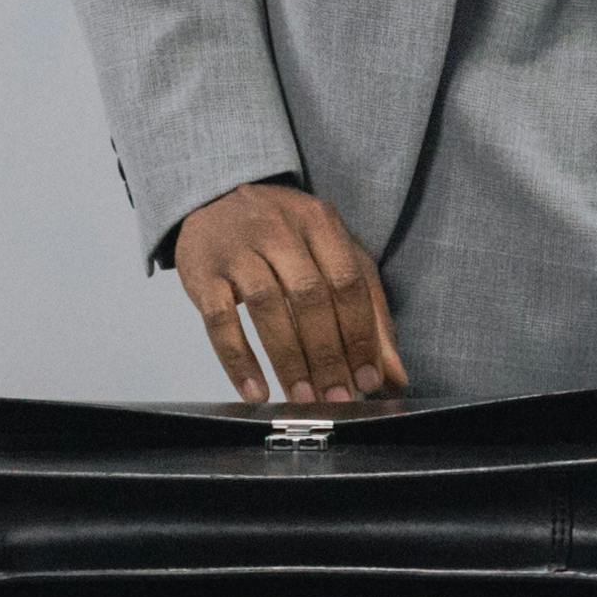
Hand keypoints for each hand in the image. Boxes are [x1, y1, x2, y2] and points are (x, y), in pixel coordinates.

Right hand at [171, 180, 406, 407]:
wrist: (215, 199)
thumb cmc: (287, 237)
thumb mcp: (335, 257)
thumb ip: (369, 312)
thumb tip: (395, 375)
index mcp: (321, 223)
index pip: (349, 283)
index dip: (361, 335)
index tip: (370, 379)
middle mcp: (280, 230)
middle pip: (309, 297)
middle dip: (328, 355)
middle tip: (338, 398)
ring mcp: (237, 249)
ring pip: (266, 307)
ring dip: (288, 360)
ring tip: (302, 397)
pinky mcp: (201, 272)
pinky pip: (218, 320)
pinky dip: (238, 360)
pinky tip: (255, 390)